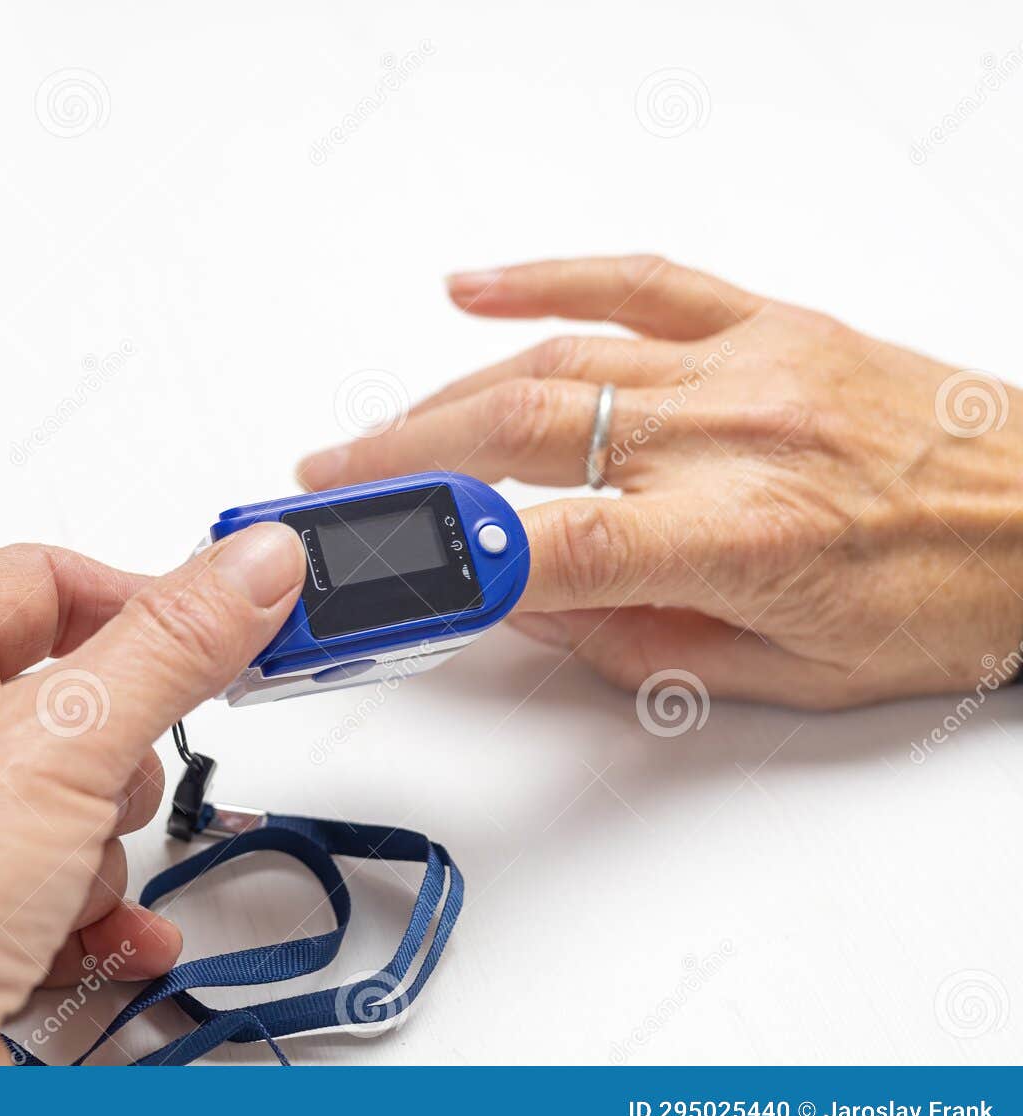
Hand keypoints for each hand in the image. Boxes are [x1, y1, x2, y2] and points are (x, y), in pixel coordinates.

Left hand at [0, 523, 304, 1063]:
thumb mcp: (66, 742)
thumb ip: (175, 644)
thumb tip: (254, 561)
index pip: (42, 579)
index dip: (138, 603)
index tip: (219, 632)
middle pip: (65, 701)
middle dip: (110, 765)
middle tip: (101, 790)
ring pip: (66, 801)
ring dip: (94, 853)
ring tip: (56, 884)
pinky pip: (48, 882)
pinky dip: (87, 914)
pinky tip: (97, 940)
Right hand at [297, 256, 1022, 707]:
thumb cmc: (955, 594)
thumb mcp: (795, 670)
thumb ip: (644, 642)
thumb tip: (534, 610)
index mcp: (745, 532)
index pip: (557, 544)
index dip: (450, 561)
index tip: (372, 578)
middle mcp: (734, 432)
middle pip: (524, 435)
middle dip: (402, 464)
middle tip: (326, 490)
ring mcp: (744, 363)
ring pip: (554, 361)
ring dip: (442, 398)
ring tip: (374, 437)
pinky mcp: (762, 321)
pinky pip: (635, 280)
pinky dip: (541, 280)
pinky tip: (470, 290)